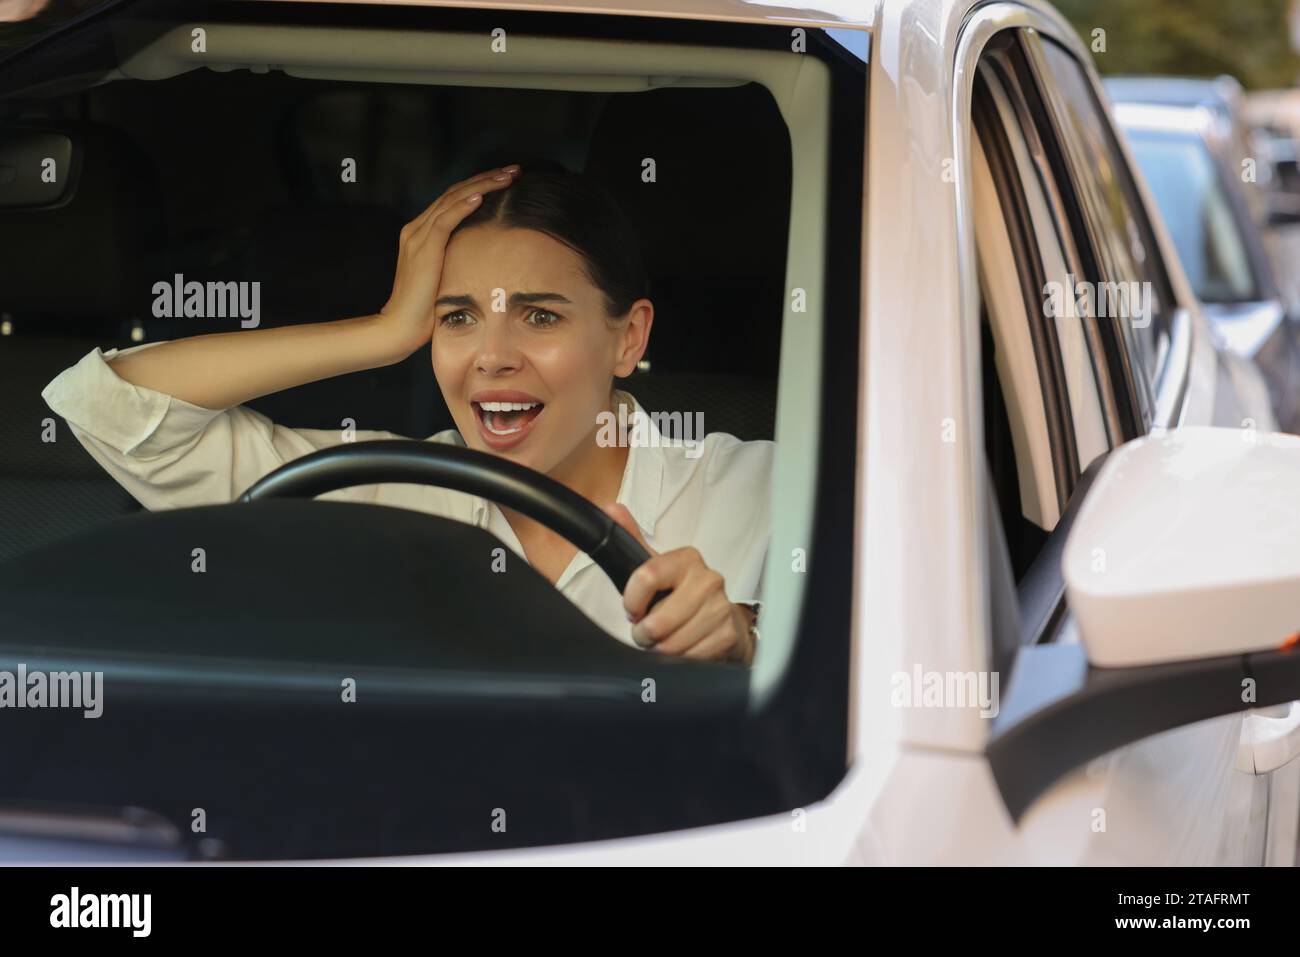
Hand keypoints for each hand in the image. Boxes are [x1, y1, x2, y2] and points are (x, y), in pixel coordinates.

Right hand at [377, 165, 519, 358]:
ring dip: (483, 186)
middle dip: (487, 178)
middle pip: (455, 192)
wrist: (399, 328)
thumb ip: (458, 261)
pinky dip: (463, 206)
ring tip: (507, 176)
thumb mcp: (446, 278)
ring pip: (453, 199)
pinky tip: (482, 196)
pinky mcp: (422, 249)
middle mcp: (417, 229)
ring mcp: (417, 237)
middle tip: (515, 169)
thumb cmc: (425, 311)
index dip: (481, 185)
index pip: (454, 199)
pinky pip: (444, 220)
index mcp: (421, 233)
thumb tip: (487, 259)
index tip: (507, 179)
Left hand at [604, 504, 755, 664]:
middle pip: (657, 622)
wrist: (724, 621)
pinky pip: (689, 658)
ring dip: (661, 650)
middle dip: (645, 635)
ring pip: (672, 644)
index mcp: (687, 559)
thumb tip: (611, 509)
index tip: (632, 610)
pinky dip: (680, 660)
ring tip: (665, 640)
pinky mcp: (728, 634)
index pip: (646, 576)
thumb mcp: (657, 567)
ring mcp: (721, 607)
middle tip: (648, 632)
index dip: (632, 601)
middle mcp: (708, 580)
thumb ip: (631, 539)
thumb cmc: (682, 595)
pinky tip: (684, 648)